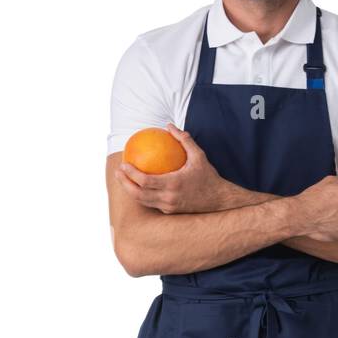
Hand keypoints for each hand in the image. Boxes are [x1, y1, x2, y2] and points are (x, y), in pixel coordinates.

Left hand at [116, 124, 230, 212]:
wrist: (219, 200)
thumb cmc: (209, 177)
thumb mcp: (199, 156)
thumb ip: (184, 139)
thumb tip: (169, 125)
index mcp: (173, 184)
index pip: (145, 181)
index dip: (131, 174)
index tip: (124, 164)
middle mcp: (169, 198)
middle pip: (138, 194)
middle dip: (124, 183)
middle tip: (118, 172)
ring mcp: (168, 207)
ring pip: (143, 201)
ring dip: (130, 191)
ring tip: (123, 179)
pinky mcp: (170, 211)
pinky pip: (152, 203)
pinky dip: (142, 195)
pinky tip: (137, 186)